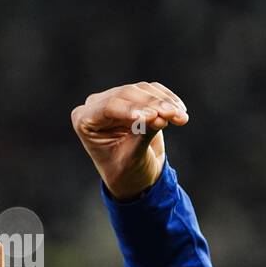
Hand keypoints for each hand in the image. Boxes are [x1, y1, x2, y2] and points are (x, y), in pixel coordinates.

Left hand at [71, 82, 187, 199]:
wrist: (136, 177)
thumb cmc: (126, 172)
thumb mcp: (132, 158)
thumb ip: (143, 135)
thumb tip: (161, 116)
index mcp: (85, 121)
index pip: (109, 107)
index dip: (131, 110)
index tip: (153, 116)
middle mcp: (97, 106)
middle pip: (126, 95)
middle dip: (152, 104)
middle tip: (172, 114)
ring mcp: (116, 99)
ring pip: (142, 90)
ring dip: (164, 102)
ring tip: (180, 116)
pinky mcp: (135, 98)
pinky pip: (153, 91)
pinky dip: (168, 100)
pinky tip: (180, 110)